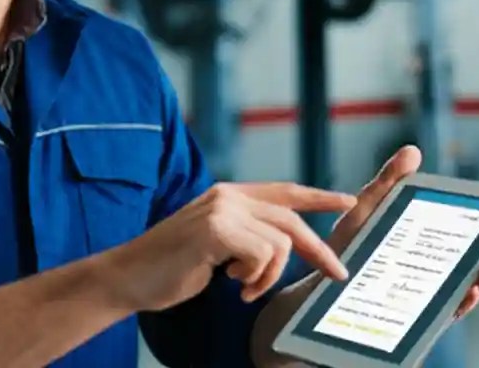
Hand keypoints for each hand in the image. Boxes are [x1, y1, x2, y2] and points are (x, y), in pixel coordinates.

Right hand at [101, 182, 355, 312]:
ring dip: (268, 276)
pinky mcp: (216, 229)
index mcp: (228, 195)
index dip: (319, 196)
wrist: (129, 275)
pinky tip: (231, 285)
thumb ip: (243, 235)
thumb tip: (281, 246)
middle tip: (338, 274)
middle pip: (291, 220)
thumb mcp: (214, 244)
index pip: (284, 191)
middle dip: (320, 250)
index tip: (348, 202)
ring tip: (244, 287)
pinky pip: (263, 256)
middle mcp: (227, 196)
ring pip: (280, 243)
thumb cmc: (169, 266)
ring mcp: (221, 209)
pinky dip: (255, 279)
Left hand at [250, 147, 478, 367]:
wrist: (316, 289)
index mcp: (429, 252)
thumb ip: (388, 183)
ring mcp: (424, 301)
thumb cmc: (346, 249)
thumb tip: (412, 150)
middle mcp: (433, 279)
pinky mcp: (411, 322)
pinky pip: (438, 315)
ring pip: (463, 293)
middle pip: (474, 270)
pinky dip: (456, 303)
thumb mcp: (366, 211)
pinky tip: (467, 290)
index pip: (469, 246)